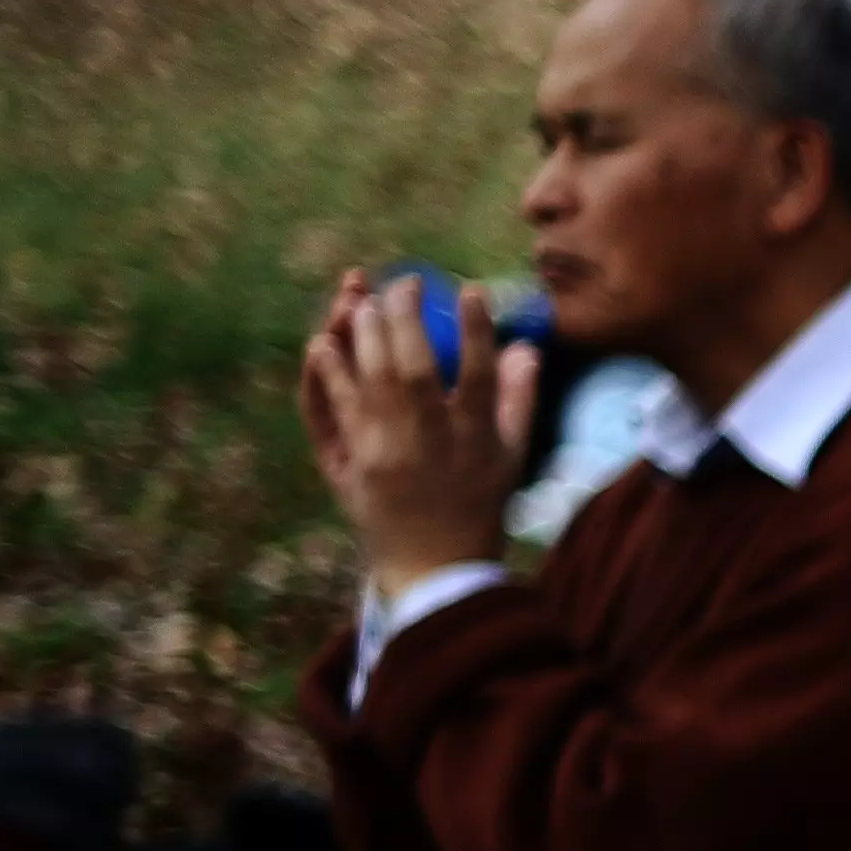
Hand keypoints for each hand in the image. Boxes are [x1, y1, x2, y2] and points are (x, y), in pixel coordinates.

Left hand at [298, 269, 537, 596]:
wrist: (433, 566)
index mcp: (476, 442)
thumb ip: (519, 400)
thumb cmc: (477, 508)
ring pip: (372, 383)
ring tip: (361, 300)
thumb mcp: (511, 458)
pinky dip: (329, 372)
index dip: (475, 329)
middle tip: (401, 284)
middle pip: (414, 370)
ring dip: (364, 335)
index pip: (478, 375)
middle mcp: (431, 445)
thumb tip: (526, 348)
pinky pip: (337, 408)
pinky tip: (324, 342)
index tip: (468, 289)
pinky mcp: (354, 463)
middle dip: (405, 318)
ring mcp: (388, 454)